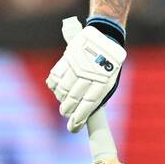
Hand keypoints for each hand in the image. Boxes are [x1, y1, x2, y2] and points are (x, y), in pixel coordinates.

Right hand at [46, 16, 125, 132]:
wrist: (106, 36)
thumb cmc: (109, 64)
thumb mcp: (110, 79)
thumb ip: (99, 95)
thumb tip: (85, 114)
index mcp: (104, 81)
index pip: (88, 105)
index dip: (79, 118)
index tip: (73, 127)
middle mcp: (90, 74)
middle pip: (73, 98)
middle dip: (68, 110)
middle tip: (66, 113)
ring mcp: (77, 65)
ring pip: (62, 88)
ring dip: (61, 98)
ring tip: (64, 102)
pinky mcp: (68, 57)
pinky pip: (55, 76)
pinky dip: (54, 85)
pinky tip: (57, 89)